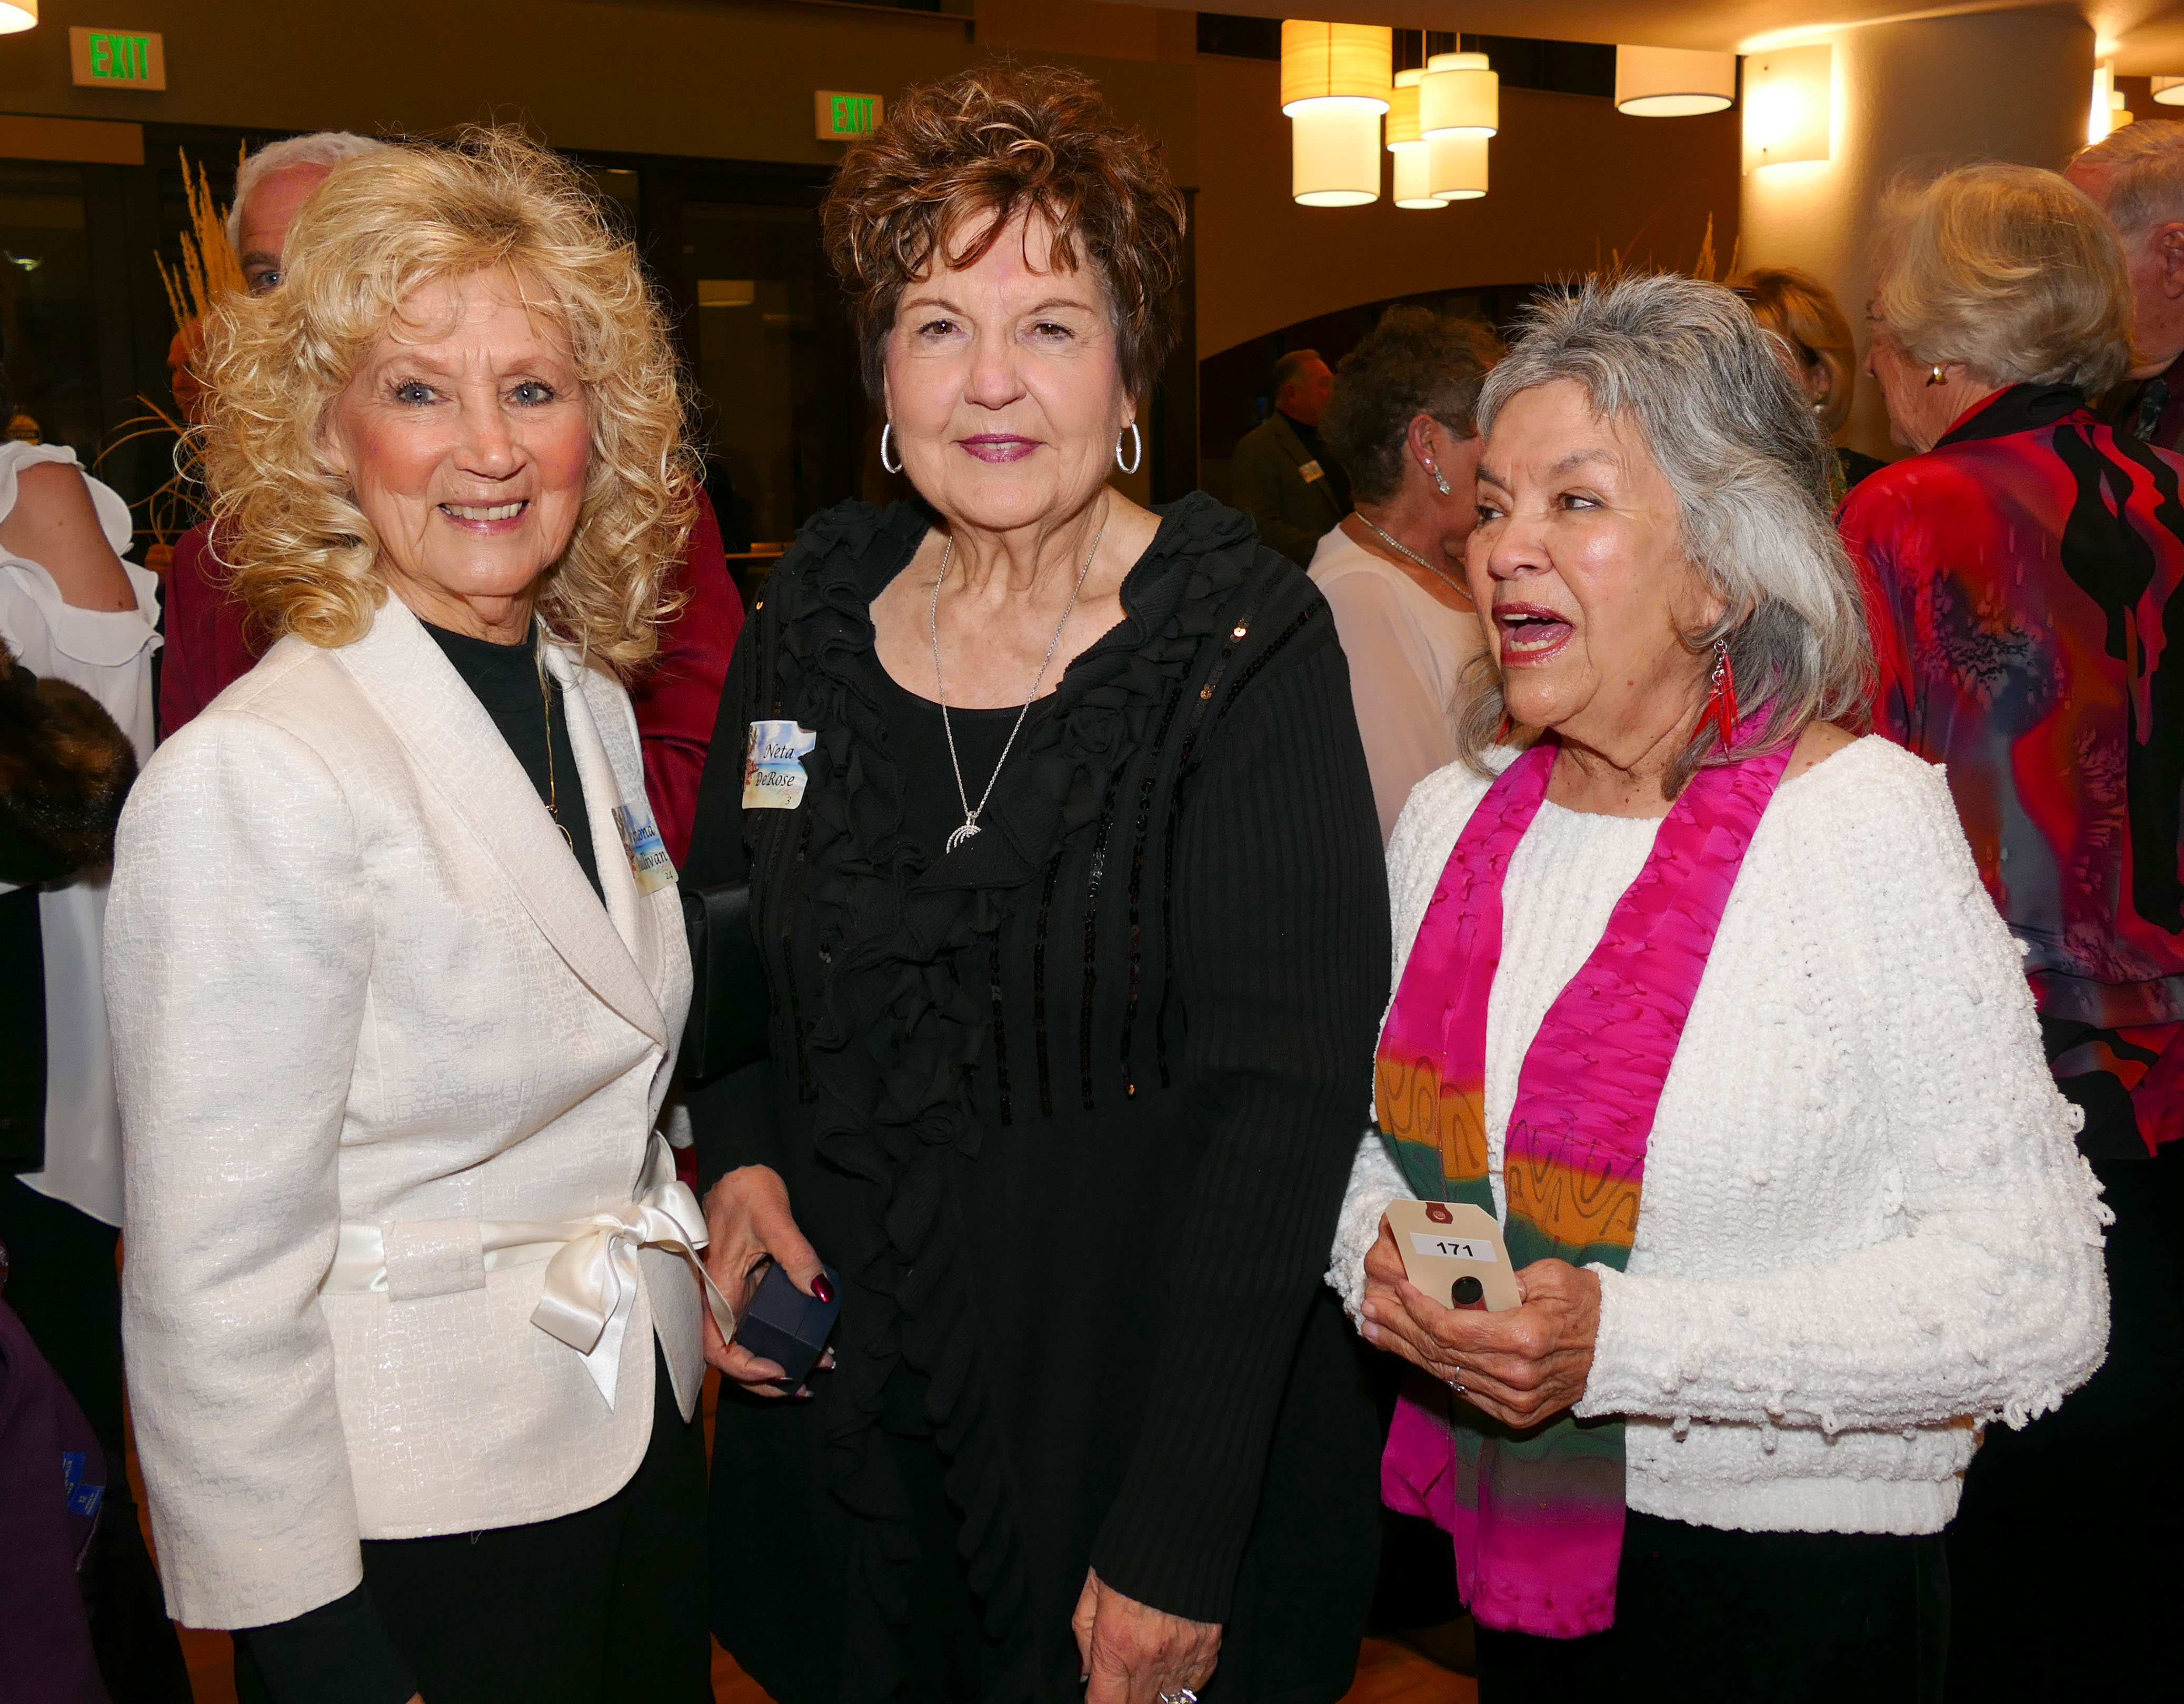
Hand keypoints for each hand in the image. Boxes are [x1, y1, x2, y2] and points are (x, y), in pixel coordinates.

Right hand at [699, 1164, 834, 1396]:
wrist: (740, 1175)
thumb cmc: (748, 1192)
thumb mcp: (775, 1218)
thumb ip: (798, 1256)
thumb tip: (822, 1294)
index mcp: (717, 1288)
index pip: (718, 1348)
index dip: (744, 1369)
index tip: (779, 1371)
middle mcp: (721, 1300)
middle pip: (733, 1357)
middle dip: (766, 1380)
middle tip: (804, 1385)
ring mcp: (734, 1298)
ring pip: (748, 1344)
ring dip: (777, 1362)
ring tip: (816, 1367)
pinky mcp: (748, 1292)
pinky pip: (761, 1326)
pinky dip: (782, 1340)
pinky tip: (812, 1342)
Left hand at [1071, 1569, 1220, 1703]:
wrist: (1181, 1532)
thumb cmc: (1130, 1557)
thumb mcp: (1093, 1590)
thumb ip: (1085, 1636)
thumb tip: (1087, 1671)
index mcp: (1116, 1645)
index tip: (1098, 1696)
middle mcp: (1150, 1659)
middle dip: (1125, 1700)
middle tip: (1121, 1685)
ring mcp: (1182, 1658)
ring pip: (1166, 1701)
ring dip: (1153, 1695)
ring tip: (1145, 1677)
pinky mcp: (1208, 1650)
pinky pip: (1193, 1686)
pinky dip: (1181, 1684)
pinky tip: (1170, 1668)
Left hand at [1359, 1218, 1600, 1429]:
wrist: (1621, 1352)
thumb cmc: (1587, 1305)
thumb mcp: (1551, 1277)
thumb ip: (1504, 1278)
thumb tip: (1461, 1277)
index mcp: (1525, 1338)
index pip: (1454, 1327)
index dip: (1420, 1309)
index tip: (1397, 1288)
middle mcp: (1515, 1377)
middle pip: (1442, 1351)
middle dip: (1399, 1327)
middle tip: (1368, 1307)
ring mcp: (1514, 1401)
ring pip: (1447, 1374)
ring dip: (1406, 1350)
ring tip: (1373, 1329)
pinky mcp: (1515, 1415)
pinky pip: (1464, 1390)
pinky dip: (1434, 1369)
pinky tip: (1409, 1351)